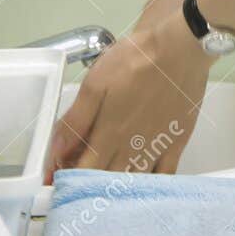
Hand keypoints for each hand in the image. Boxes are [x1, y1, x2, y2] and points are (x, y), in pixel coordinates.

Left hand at [45, 8, 211, 178]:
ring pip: (133, 182)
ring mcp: (157, 148)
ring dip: (118, 188)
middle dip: (90, 184)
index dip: (69, 178)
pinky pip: (164, 176)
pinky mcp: (178, 143)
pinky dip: (152, 186)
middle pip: (107, 180)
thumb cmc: (134, 60)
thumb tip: (56, 153)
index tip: (59, 178)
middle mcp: (132, 149)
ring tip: (106, 184)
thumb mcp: (95, 84)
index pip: (83, 171)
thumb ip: (75, 121)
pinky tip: (143, 187)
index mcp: (108, 135)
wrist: (179, 47)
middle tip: (79, 178)